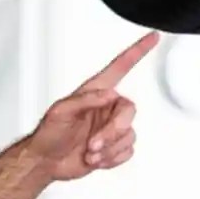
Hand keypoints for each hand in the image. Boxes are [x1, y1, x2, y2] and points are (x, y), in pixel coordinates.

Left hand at [26, 31, 160, 181]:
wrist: (46, 161)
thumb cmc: (48, 134)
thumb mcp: (59, 112)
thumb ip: (84, 100)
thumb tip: (108, 94)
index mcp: (94, 92)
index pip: (120, 67)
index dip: (137, 52)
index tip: (152, 37)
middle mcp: (106, 107)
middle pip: (129, 112)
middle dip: (112, 132)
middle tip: (93, 144)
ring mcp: (111, 127)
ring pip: (129, 135)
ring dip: (109, 148)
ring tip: (89, 152)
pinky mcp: (114, 146)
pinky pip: (128, 151)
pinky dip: (112, 159)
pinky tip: (96, 159)